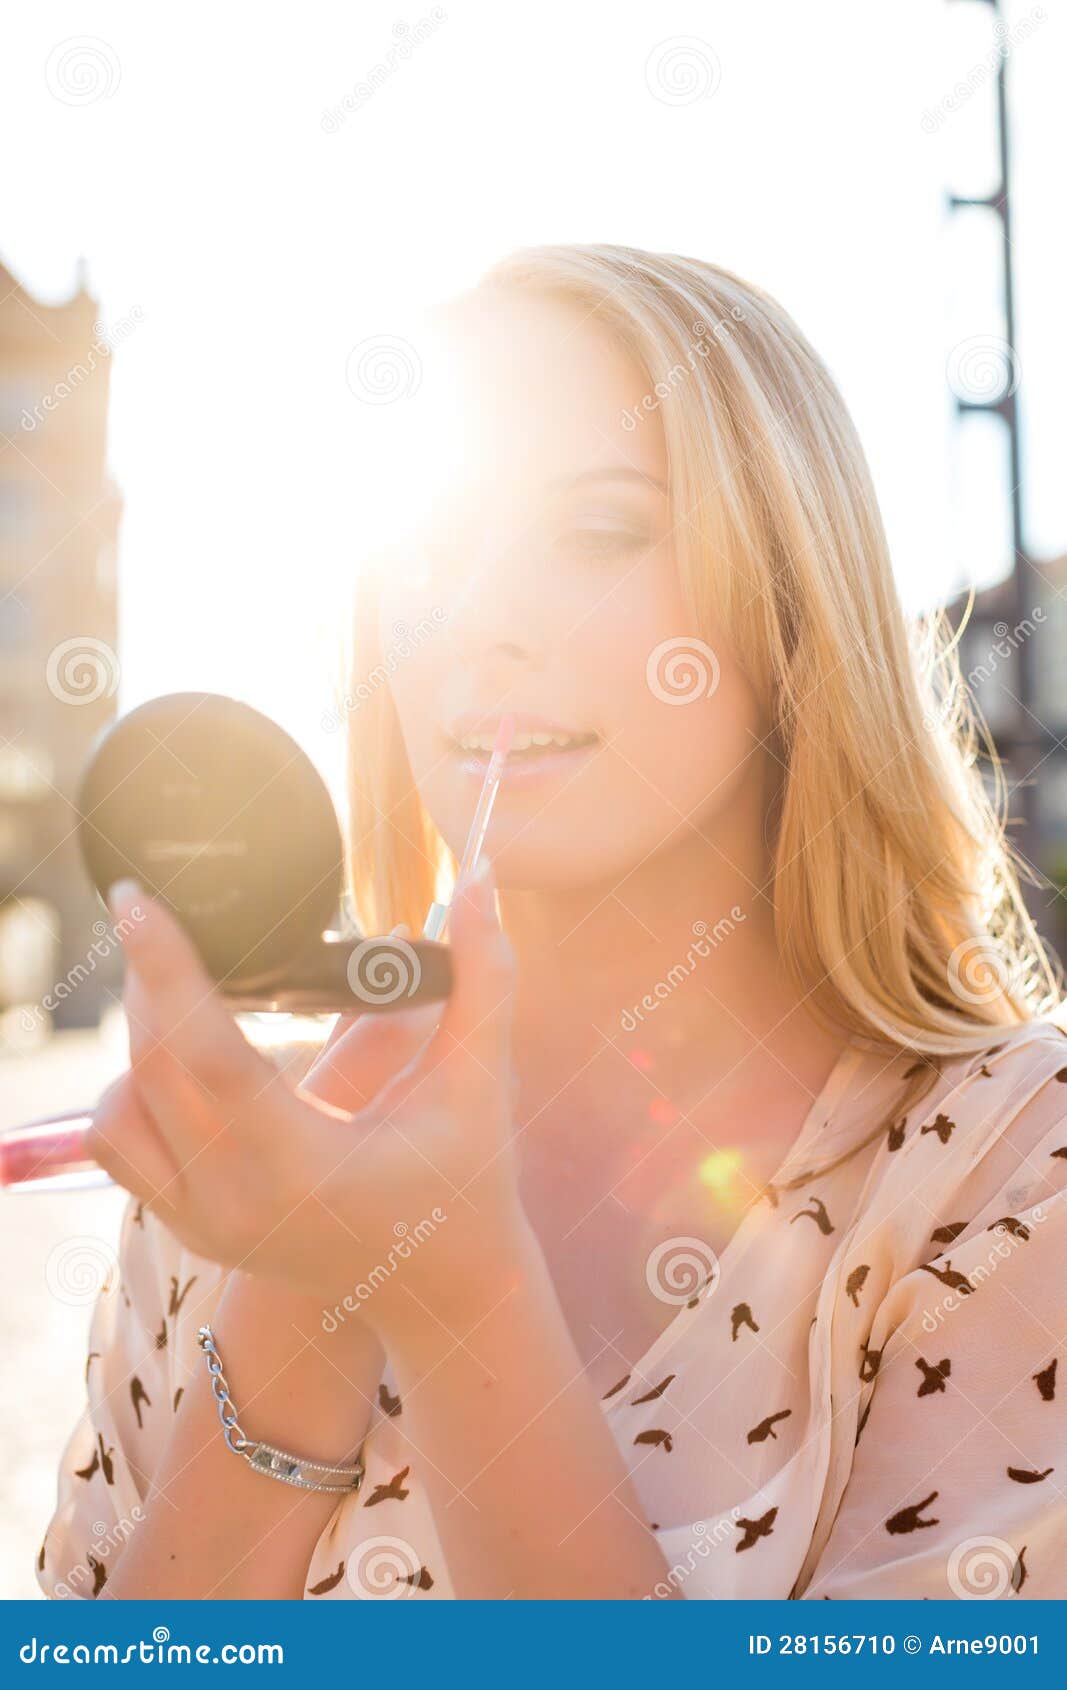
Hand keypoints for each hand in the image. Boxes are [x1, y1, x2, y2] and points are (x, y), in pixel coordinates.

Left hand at [86, 859, 533, 1342]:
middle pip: (154, 1067)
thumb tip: (480, 877)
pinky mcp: (190, 1228)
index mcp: (306, 1165)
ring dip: (137, 1039)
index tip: (139, 901)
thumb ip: (483, 978)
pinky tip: (179, 1054)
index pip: (208, 1054)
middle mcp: (238, 1203)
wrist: (443, 1294)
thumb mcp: (479, 1082)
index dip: (168, 969)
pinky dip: (133, 1090)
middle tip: (163, 915)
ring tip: (176, 984)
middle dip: (150, 980)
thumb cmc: (468, 1184)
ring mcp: (205, 1224)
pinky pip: (121, 1147)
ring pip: (119, 1109)